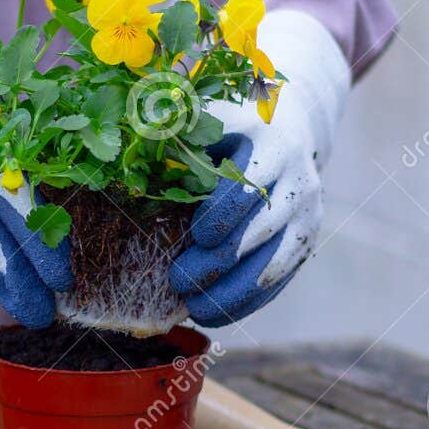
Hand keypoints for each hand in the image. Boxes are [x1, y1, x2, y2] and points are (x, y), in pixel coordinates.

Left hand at [169, 11, 349, 327]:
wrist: (293, 121)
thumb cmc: (223, 122)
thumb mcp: (198, 114)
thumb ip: (165, 133)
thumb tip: (120, 160)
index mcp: (257, 132)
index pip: (244, 175)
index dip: (223, 209)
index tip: (197, 234)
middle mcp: (289, 166)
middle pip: (258, 223)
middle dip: (218, 257)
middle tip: (176, 278)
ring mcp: (304, 202)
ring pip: (273, 255)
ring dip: (232, 287)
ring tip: (191, 305)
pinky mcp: (307, 233)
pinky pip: (281, 275)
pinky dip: (248, 300)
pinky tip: (212, 314)